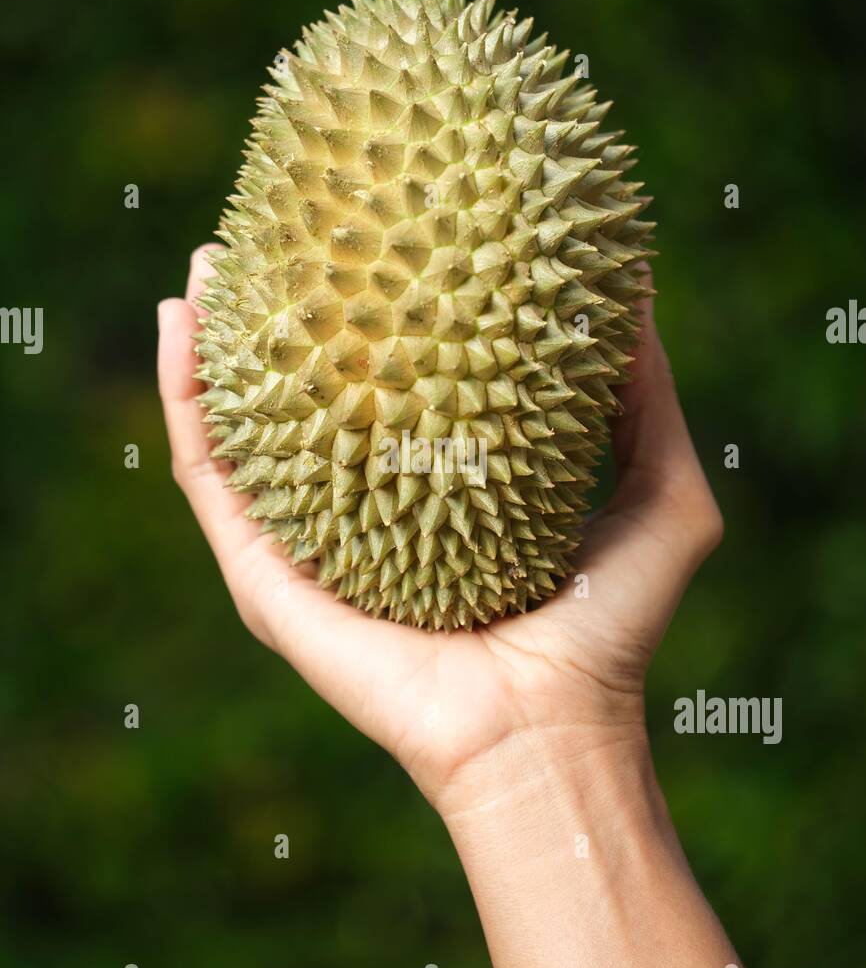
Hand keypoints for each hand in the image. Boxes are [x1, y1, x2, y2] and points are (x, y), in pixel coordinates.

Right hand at [158, 245, 722, 807]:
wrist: (551, 733)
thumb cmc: (609, 631)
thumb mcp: (659, 493)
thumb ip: (648, 399)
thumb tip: (633, 290)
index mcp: (437, 497)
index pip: (391, 391)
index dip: (373, 314)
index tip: (367, 233)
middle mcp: (364, 519)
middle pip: (301, 403)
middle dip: (277, 320)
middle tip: (267, 234)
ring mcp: (309, 550)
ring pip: (238, 432)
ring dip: (210, 347)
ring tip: (203, 267)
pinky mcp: (268, 582)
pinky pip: (214, 479)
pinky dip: (187, 403)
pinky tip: (180, 330)